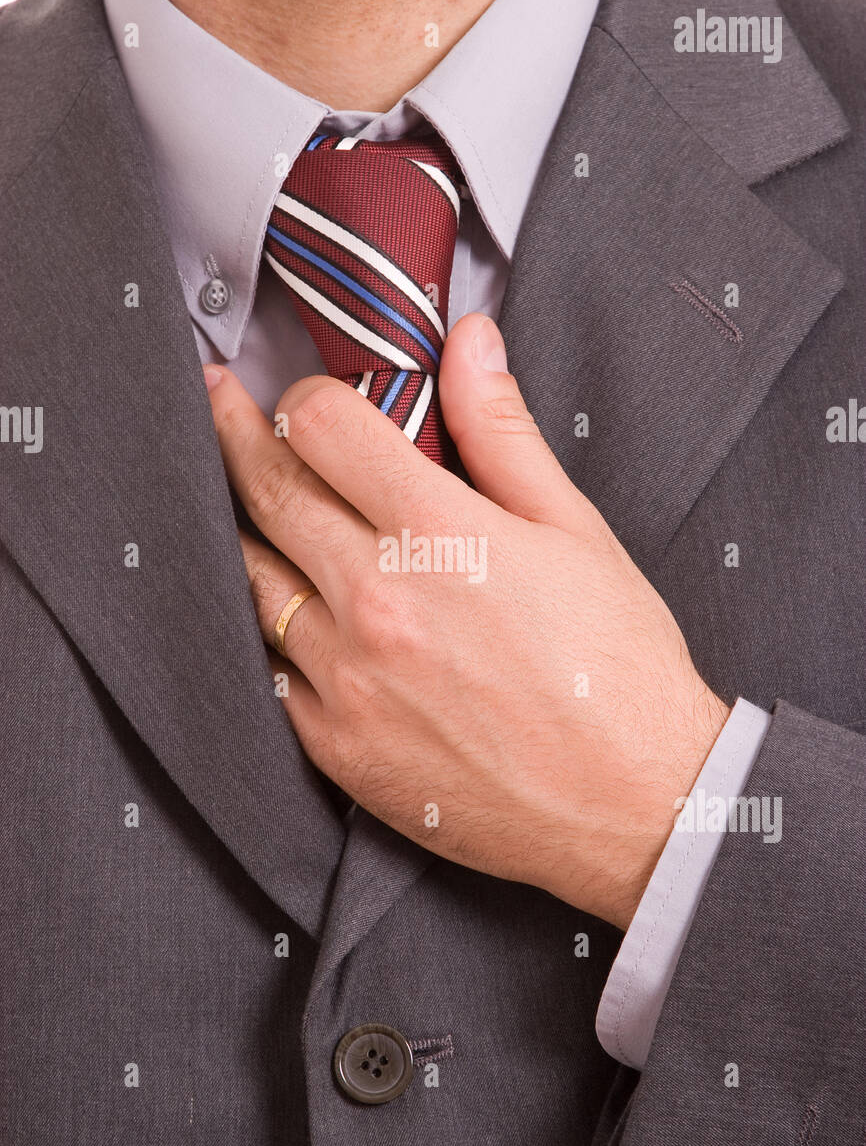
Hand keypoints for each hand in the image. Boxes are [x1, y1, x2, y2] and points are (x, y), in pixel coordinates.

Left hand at [205, 314, 728, 928]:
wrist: (634, 805)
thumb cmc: (617, 667)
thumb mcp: (573, 530)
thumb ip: (503, 431)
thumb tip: (469, 341)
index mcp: (438, 534)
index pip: (322, 427)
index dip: (307, 397)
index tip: (306, 399)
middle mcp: (376, 601)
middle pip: (268, 491)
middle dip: (235, 433)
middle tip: (218, 404)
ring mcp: (348, 679)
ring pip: (254, 581)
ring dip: (247, 535)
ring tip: (245, 508)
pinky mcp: (337, 746)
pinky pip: (272, 672)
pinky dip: (275, 633)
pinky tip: (288, 615)